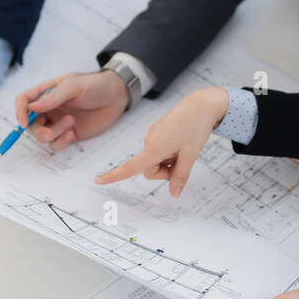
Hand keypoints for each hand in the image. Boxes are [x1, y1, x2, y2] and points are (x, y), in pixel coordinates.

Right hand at [15, 70, 130, 150]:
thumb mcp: (73, 86)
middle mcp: (49, 108)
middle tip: (48, 133)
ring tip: (71, 124)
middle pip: (31, 123)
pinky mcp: (68, 133)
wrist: (116, 96)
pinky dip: (61, 142)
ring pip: (43, 136)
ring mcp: (58, 121)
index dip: (20, 111)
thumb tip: (31, 108)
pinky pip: (56, 144)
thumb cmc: (95, 85)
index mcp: (46, 92)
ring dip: (53, 134)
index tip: (24, 122)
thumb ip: (52, 97)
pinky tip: (73, 133)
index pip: (24, 101)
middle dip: (38, 131)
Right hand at [92, 86, 228, 196]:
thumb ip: (180, 176)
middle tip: (183, 159)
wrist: (201, 104)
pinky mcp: (157, 131)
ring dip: (169, 160)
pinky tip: (181, 140)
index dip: (113, 176)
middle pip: (149, 170)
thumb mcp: (191, 156)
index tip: (97, 180)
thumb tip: (174, 194)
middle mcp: (148, 141)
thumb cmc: (196, 127)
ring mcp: (152, 135)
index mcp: (154, 148)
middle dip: (165, 171)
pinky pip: (159, 149)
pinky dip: (169, 151)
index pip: (130, 167)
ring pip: (155, 160)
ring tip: (184, 146)